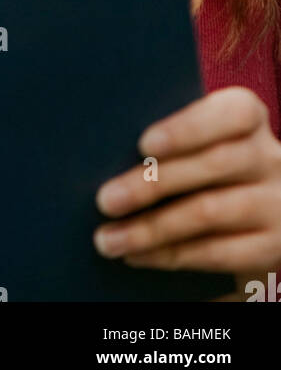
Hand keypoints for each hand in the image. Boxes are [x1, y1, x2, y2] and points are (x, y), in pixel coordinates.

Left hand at [93, 87, 280, 298]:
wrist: (256, 206)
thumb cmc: (205, 158)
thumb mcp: (199, 139)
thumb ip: (169, 138)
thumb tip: (108, 152)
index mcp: (249, 117)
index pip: (231, 113)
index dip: (188, 128)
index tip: (143, 143)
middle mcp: (270, 158)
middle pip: (213, 164)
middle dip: (152, 183)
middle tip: (105, 199)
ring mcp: (276, 204)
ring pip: (211, 211)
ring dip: (152, 228)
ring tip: (109, 238)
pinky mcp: (272, 246)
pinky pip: (218, 253)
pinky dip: (171, 255)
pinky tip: (137, 255)